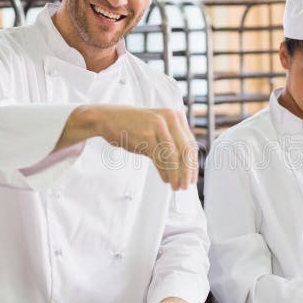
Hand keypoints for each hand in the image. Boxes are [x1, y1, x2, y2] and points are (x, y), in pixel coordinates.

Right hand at [57, 105, 197, 189]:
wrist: (108, 118)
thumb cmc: (134, 126)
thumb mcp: (157, 129)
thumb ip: (172, 141)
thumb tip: (186, 166)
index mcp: (176, 116)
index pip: (191, 144)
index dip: (194, 164)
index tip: (193, 178)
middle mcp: (170, 118)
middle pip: (186, 151)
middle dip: (187, 172)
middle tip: (186, 186)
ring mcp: (158, 126)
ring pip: (173, 156)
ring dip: (176, 175)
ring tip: (175, 186)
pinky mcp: (146, 135)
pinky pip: (160, 158)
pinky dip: (164, 171)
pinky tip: (165, 179)